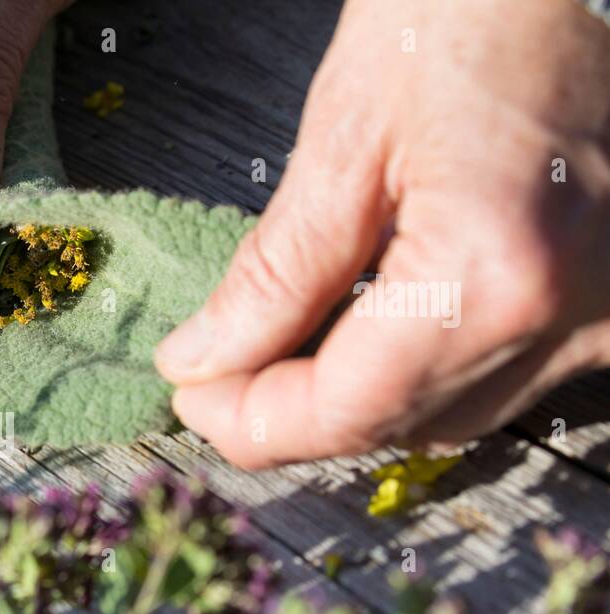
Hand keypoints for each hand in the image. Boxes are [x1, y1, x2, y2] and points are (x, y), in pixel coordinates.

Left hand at [155, 0, 609, 468]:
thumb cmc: (464, 14)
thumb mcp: (345, 140)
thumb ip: (275, 273)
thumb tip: (203, 360)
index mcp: (495, 276)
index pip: (347, 410)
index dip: (250, 421)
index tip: (188, 395)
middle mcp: (572, 319)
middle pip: (397, 425)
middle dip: (294, 415)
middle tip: (217, 375)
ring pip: (451, 418)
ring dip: (356, 401)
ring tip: (279, 352)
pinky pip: (503, 379)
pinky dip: (420, 373)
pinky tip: (365, 334)